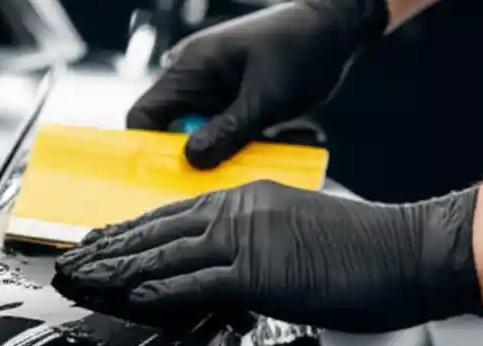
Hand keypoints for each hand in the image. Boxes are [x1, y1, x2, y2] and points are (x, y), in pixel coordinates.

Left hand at [53, 181, 482, 333]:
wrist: (411, 252)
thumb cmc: (365, 252)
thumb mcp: (297, 240)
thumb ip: (254, 254)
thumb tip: (226, 285)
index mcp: (248, 198)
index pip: (172, 214)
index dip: (128, 232)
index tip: (97, 243)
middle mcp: (240, 210)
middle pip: (156, 231)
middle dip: (106, 251)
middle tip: (69, 264)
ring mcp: (247, 238)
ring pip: (164, 255)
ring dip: (116, 273)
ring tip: (81, 284)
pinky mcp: (258, 271)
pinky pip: (194, 284)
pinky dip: (157, 292)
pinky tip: (130, 300)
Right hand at [127, 0, 387, 168]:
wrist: (337, 28)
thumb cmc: (301, 49)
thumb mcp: (266, 98)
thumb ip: (227, 132)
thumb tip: (191, 161)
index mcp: (190, 69)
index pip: (144, 115)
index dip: (147, 149)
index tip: (167, 179)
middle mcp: (195, 81)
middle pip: (172, 133)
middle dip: (195, 159)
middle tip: (222, 179)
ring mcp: (215, 94)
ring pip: (203, 138)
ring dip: (229, 154)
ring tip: (266, 151)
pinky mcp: (235, 104)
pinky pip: (228, 135)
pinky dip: (247, 145)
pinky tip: (282, 140)